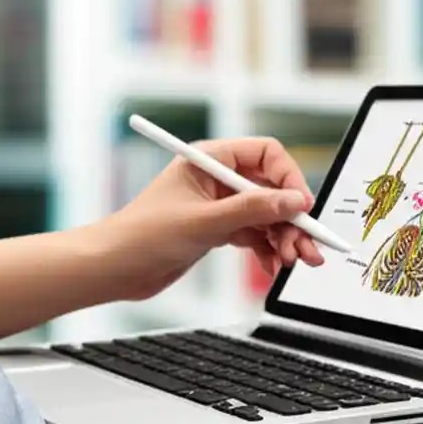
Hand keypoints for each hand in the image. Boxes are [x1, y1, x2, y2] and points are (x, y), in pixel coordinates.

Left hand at [93, 137, 325, 300]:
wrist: (113, 268)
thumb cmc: (143, 235)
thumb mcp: (204, 222)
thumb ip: (252, 210)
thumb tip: (295, 201)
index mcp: (211, 159)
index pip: (266, 154)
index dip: (289, 178)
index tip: (303, 207)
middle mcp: (218, 179)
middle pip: (272, 189)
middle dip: (292, 219)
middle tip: (309, 248)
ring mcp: (219, 205)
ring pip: (267, 216)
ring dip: (285, 238)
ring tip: (295, 262)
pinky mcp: (217, 230)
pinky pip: (255, 235)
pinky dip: (267, 250)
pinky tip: (274, 267)